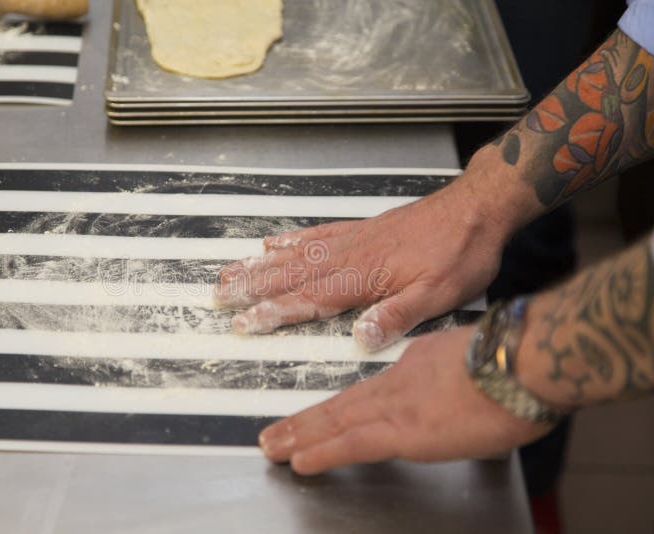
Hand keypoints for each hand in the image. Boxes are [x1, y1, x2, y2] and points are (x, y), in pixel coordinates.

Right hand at [214, 178, 507, 350]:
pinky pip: (316, 233)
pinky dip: (290, 239)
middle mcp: (349, 255)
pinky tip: (272, 242)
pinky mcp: (360, 228)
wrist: (476, 208)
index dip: (274, 312)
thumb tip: (360, 338)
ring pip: (295, 254)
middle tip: (218, 295)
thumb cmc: (460, 253)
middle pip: (290, 274)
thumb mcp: (439, 294)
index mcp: (364, 276)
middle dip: (252, 287)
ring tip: (229, 271)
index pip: (310, 298)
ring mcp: (352, 239)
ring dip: (260, 265)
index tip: (244, 321)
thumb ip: (397, 315)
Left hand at [258, 326, 551, 474]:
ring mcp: (397, 405)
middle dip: (305, 421)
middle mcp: (398, 382)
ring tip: (273, 446)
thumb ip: (460, 376)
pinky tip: (300, 461)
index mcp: (417, 365)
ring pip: (337, 422)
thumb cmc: (519, 360)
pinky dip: (322, 451)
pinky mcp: (404, 431)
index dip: (341, 406)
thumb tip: (463, 390)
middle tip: (275, 434)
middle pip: (341, 405)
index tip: (325, 415)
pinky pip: (352, 444)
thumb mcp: (479, 358)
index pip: (369, 391)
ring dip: (302, 435)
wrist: (524, 359)